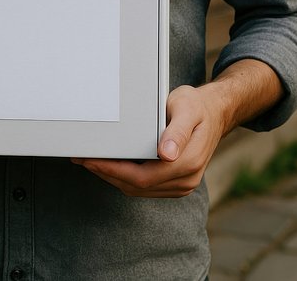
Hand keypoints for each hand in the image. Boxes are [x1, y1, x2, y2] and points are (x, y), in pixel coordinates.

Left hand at [72, 84, 226, 197]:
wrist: (214, 113)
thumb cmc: (197, 106)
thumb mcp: (187, 109)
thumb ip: (177, 131)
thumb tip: (166, 154)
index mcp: (187, 162)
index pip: (142, 177)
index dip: (113, 171)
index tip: (91, 160)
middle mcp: (185, 179)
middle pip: (136, 186)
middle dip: (106, 173)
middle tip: (82, 159)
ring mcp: (181, 184)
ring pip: (138, 190)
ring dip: (112, 177)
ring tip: (90, 162)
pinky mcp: (175, 183)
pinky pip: (144, 187)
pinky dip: (124, 178)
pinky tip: (109, 165)